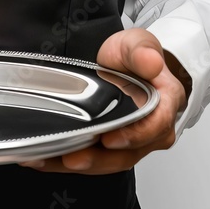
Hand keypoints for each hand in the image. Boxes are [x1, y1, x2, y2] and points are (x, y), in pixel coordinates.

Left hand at [19, 28, 189, 173]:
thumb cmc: (134, 59)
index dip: (133, 136)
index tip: (110, 139)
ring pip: (108, 162)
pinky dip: (66, 163)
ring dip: (78, 165)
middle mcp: (151, 131)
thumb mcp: (137, 43)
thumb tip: (152, 62)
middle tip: (71, 158)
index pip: (154, 127)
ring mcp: (131, 143)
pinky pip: (92, 160)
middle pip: (128, 153)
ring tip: (49, 160)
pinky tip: (45, 159)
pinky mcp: (110, 149)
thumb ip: (142, 51)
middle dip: (98, 160)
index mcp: (164, 106)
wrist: (125, 66)